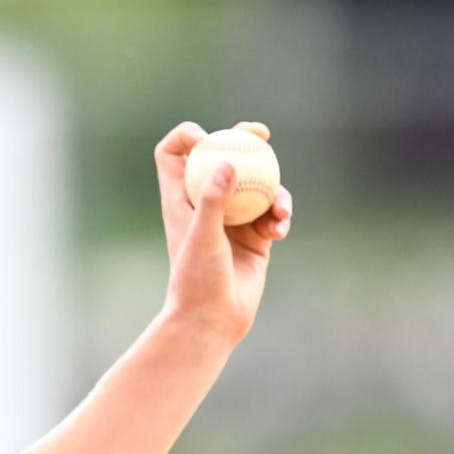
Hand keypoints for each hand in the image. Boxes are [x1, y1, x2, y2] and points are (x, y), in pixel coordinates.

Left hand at [153, 121, 292, 344]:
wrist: (213, 320)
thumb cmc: (197, 280)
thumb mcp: (203, 237)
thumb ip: (213, 201)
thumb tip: (227, 163)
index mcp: (181, 200)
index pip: (174, 154)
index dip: (186, 136)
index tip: (208, 135)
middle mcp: (205, 205)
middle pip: (221, 159)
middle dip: (242, 141)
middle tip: (261, 133)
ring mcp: (232, 220)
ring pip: (256, 185)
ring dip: (273, 189)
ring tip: (279, 210)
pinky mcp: (255, 237)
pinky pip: (272, 213)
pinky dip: (280, 216)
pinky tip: (279, 231)